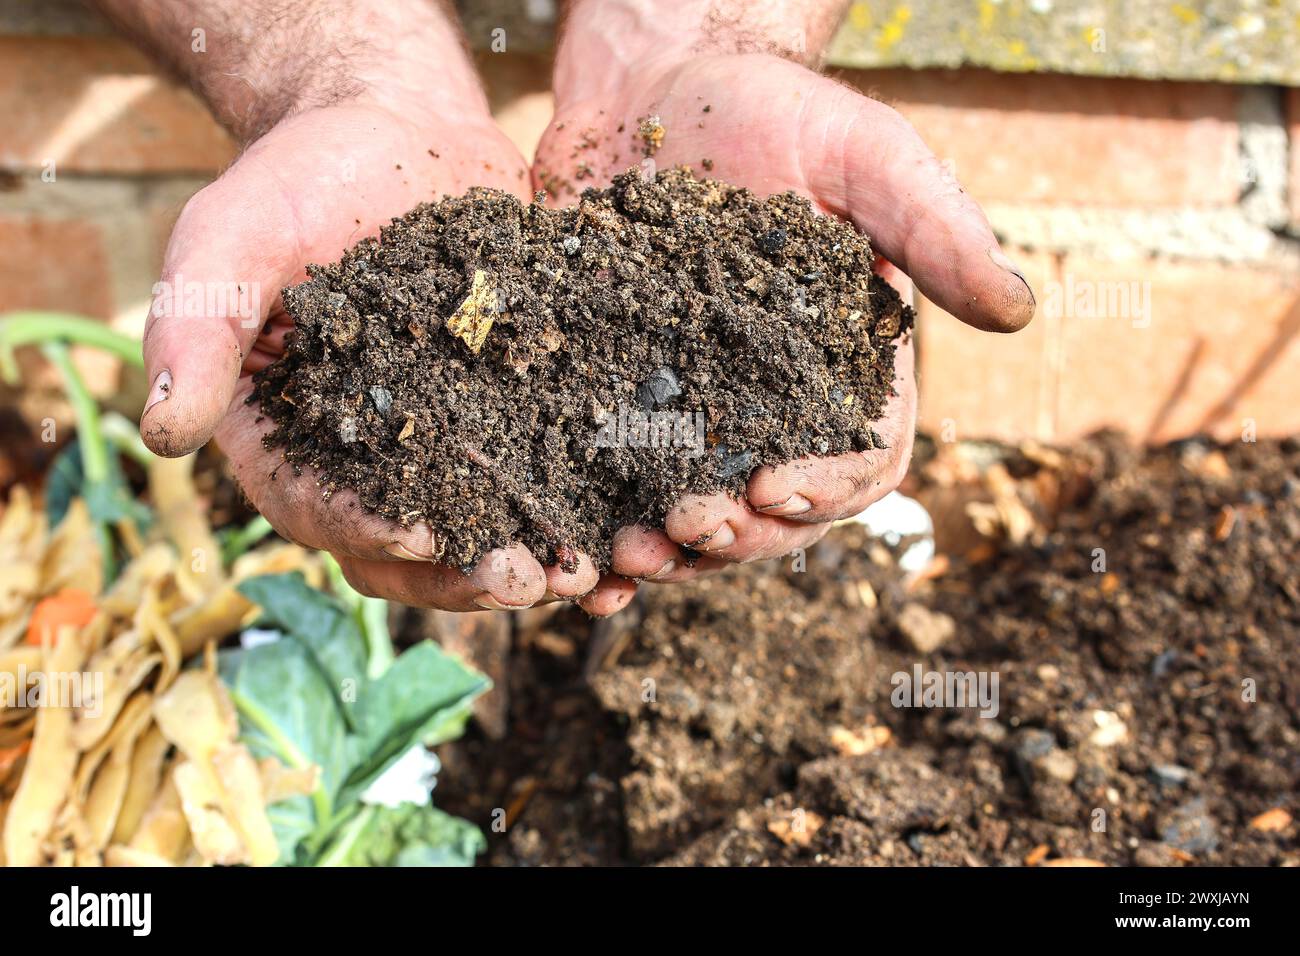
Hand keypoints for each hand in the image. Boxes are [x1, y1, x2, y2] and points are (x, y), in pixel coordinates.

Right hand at [123, 1, 629, 613]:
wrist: (398, 131)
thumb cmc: (299, 177)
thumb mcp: (232, 238)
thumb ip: (197, 327)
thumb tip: (163, 434)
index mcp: (292, 439)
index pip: (321, 510)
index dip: (369, 530)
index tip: (424, 533)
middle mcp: (371, 462)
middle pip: (414, 550)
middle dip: (473, 574)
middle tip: (534, 579)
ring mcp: (448, 445)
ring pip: (488, 533)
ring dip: (541, 563)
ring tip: (598, 571)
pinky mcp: (516, 416)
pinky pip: (549, 478)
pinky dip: (587, 510)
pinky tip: (635, 526)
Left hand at [535, 38, 1033, 584]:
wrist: (651, 84)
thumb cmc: (772, 109)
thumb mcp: (865, 155)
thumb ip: (934, 229)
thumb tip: (1018, 313)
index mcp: (846, 363)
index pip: (862, 455)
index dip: (828, 488)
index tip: (775, 488)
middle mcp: (775, 401)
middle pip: (776, 507)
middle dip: (741, 532)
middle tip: (694, 525)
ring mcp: (696, 405)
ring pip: (698, 508)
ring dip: (673, 546)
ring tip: (633, 552)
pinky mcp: (622, 393)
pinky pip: (620, 476)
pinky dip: (607, 517)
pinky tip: (583, 538)